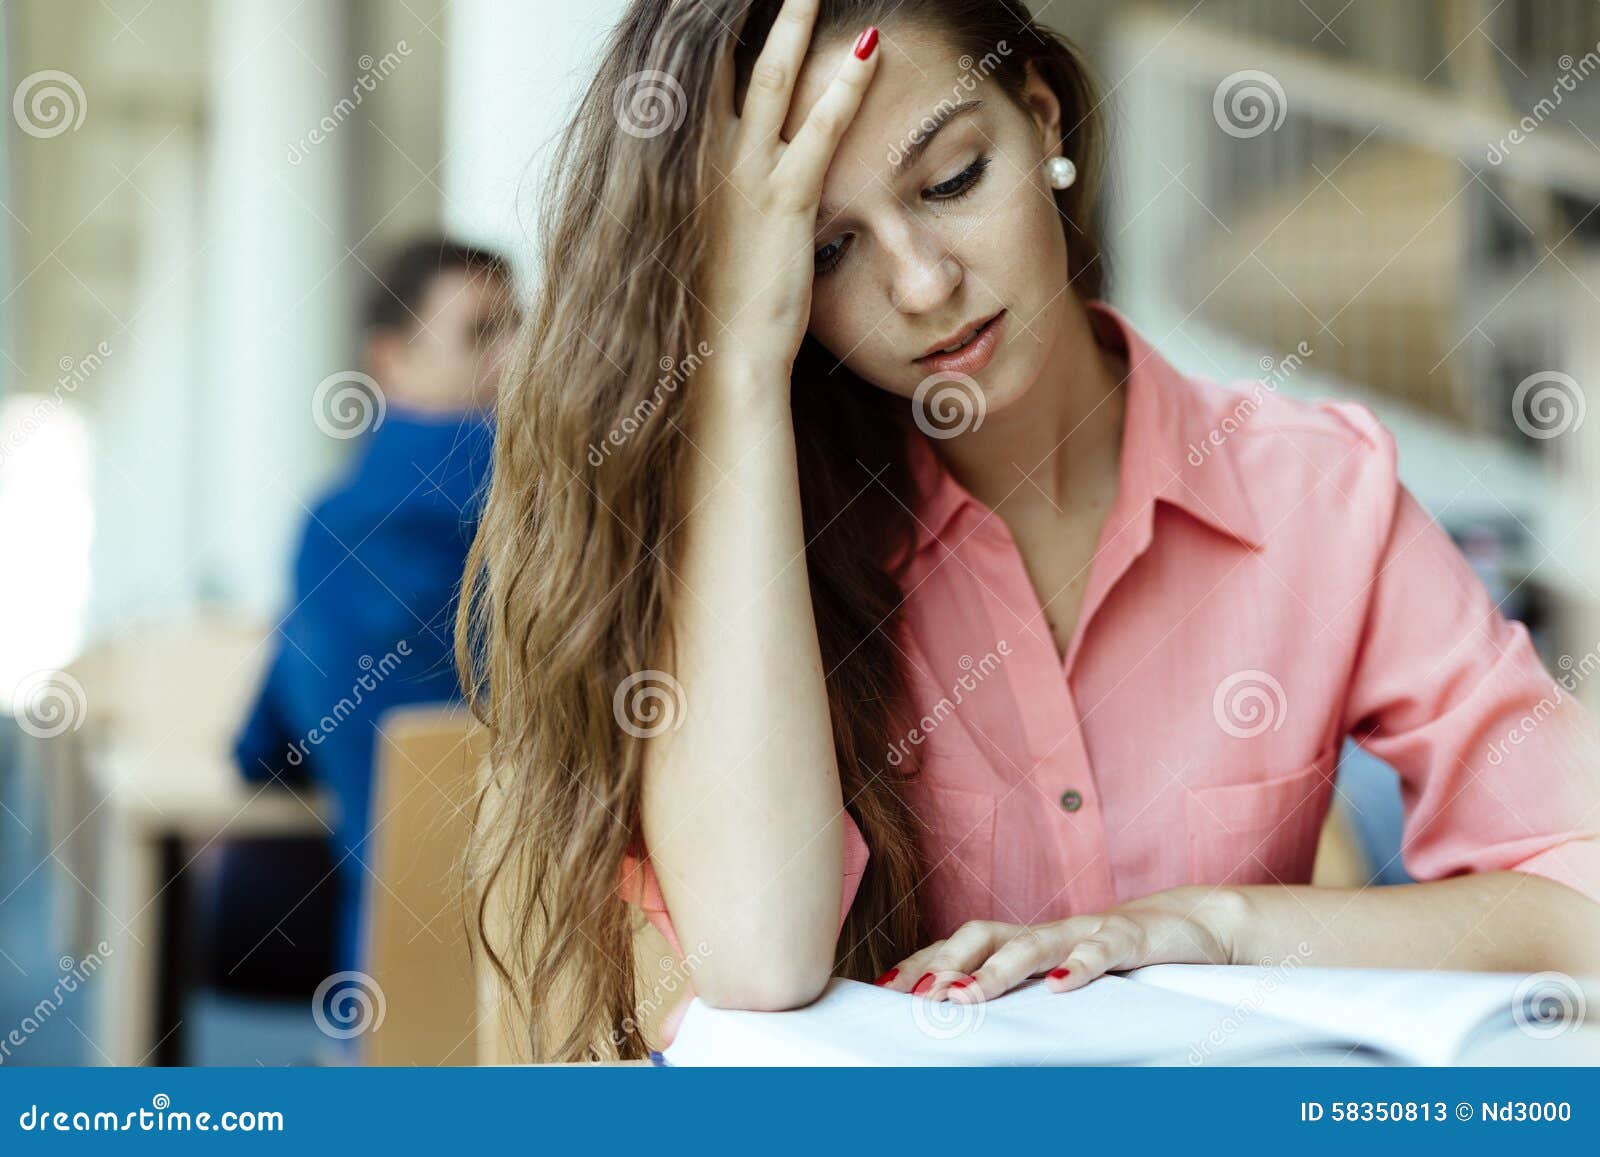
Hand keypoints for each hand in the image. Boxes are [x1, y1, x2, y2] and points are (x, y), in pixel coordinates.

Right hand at [698, 0, 880, 373]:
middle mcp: (702, 160)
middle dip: (733, 15)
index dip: (705, 39)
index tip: (717, 6)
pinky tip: (871, 48)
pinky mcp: (784, 201)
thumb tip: (709, 181)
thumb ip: (702, 197)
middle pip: (720, 63)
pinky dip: (848, 86)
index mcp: (678, 167)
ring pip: (769, 79)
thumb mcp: (693, 242)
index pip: (690, 80)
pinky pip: (822, 130)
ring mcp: (742, 177)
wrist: (720, 360)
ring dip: (792, 25)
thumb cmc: (708, 309)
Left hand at [875, 887, 1243, 1002]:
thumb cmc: (1115, 953)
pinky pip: (1101, 950)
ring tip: (965, 997)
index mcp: (1025, 941)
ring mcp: (1085, 931)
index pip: (961, 945)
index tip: (886, 989)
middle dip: (946, 964)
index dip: (923, 962)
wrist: (1193, 920)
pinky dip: (1079, 966)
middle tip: (919, 998)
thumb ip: (1021, 990)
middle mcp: (1046, 932)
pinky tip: (1061, 987)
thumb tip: (964, 1021)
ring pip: (1032, 944)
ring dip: (995, 971)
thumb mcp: (1062, 974)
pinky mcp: (1128, 939)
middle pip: (983, 934)